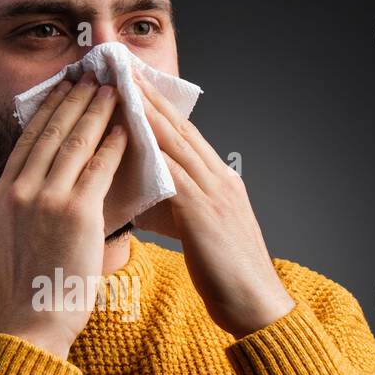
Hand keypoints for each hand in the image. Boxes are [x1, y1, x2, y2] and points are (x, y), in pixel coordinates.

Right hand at [0, 72, 128, 359]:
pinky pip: (100, 168)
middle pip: (52, 131)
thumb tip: (33, 186)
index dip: (49, 108)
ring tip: (114, 90)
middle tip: (93, 74)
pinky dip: (115, 144)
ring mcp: (47, 198)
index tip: (64, 87)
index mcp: (2, 194)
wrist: (32, 320)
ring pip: (77, 142)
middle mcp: (20, 189)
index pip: (29, 139)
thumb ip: (19, 207)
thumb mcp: (8, 238)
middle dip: (75, 98)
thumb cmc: (28, 288)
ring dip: (98, 111)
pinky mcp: (76, 212)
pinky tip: (128, 128)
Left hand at [131, 71, 295, 337]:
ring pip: (175, 142)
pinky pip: (173, 173)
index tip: (131, 81)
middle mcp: (219, 178)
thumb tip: (139, 196)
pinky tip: (127, 136)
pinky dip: (150, 150)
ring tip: (119, 87)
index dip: (157, 104)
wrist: (256, 307)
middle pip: (178, 126)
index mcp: (219, 181)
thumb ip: (171, 208)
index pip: (182, 134)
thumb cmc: (224, 277)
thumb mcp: (195, 233)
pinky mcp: (204, 212)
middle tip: (120, 67)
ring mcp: (215, 192)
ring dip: (145, 112)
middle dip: (149, 95)